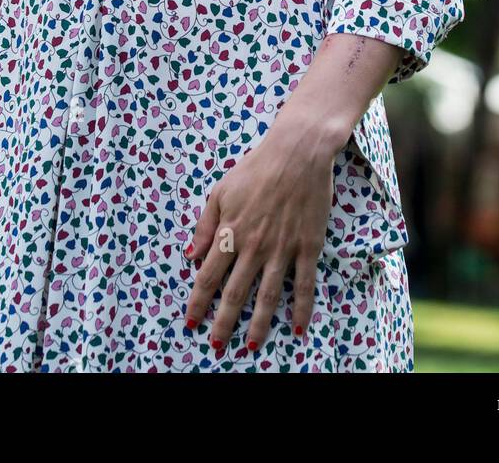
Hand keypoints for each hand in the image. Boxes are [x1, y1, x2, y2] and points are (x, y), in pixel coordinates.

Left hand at [183, 121, 338, 353]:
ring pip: (268, 295)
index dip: (199, 301)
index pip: (209, 276)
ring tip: (251, 347)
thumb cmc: (256, 168)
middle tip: (217, 346)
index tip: (191, 322)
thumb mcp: (221, 191)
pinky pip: (304, 283)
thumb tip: (190, 256)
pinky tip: (297, 328)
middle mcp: (254, 245)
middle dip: (224, 322)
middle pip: (236, 292)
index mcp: (230, 232)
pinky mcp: (307, 246)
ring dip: (259, 324)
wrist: (297, 152)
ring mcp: (282, 248)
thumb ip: (205, 225)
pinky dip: (301, 308)